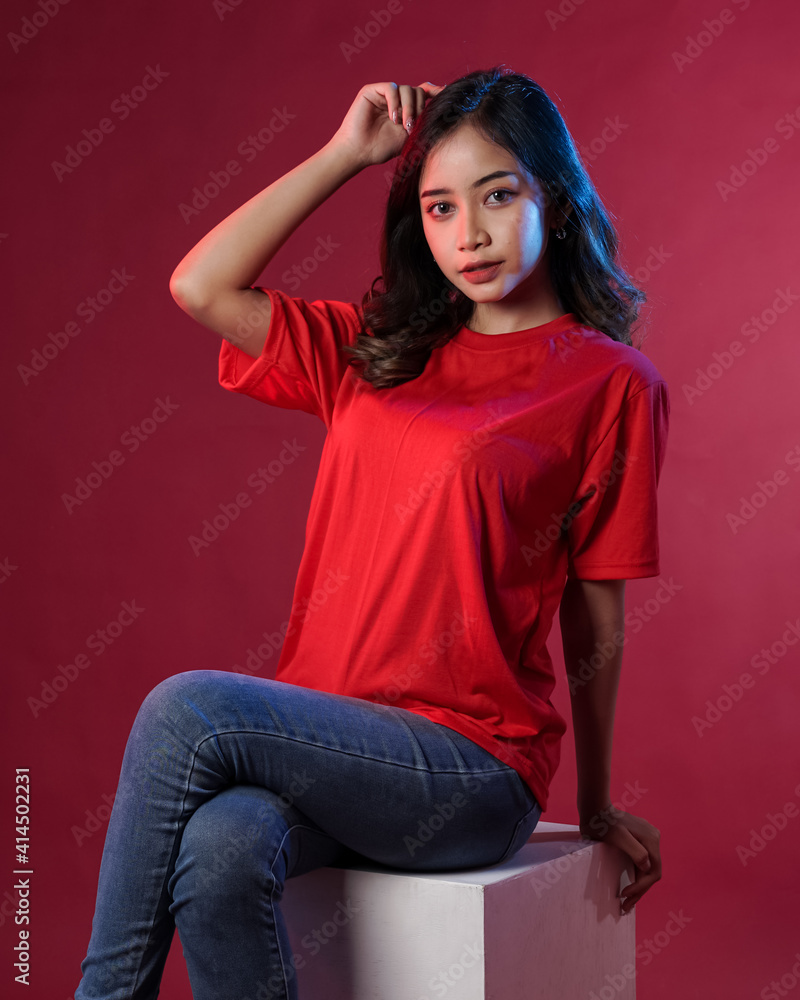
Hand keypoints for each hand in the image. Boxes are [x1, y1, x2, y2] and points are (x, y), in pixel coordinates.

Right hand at [329, 81, 444, 168]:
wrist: (360, 152)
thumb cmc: (382, 148)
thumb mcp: (409, 136)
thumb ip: (422, 123)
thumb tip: (440, 113)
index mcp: (405, 108)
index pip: (422, 94)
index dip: (434, 92)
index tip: (445, 93)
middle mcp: (395, 99)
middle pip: (417, 91)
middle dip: (419, 108)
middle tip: (411, 127)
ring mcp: (384, 94)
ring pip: (406, 89)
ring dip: (409, 108)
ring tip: (402, 125)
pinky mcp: (372, 90)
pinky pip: (391, 88)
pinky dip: (395, 102)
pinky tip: (393, 117)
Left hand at [578, 804, 661, 914]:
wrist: (594, 808)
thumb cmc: (602, 823)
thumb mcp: (618, 837)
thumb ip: (636, 852)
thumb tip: (647, 867)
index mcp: (651, 839)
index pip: (653, 871)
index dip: (640, 887)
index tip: (624, 896)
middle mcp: (653, 838)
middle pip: (651, 872)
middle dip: (639, 891)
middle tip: (625, 907)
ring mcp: (647, 838)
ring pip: (646, 868)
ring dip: (638, 886)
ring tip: (626, 902)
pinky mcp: (638, 839)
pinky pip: (641, 862)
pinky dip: (635, 876)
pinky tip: (628, 886)